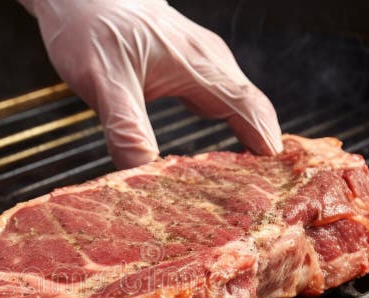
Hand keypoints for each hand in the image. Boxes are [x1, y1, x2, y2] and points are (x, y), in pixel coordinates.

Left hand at [19, 0, 282, 168]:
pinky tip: (223, 158)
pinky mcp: (190, 68)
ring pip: (241, 105)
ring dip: (250, 142)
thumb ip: (125, 125)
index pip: (248, 108)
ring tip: (252, 187)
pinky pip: (225, 101)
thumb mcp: (102, 80)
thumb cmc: (89, 27)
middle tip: (269, 198)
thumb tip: (145, 172)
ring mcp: (203, 63)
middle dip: (265, 153)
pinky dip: (232, 130)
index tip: (278, 184)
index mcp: (198, 64)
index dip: (265, 146)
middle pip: (254, 109)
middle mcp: (210, 62)